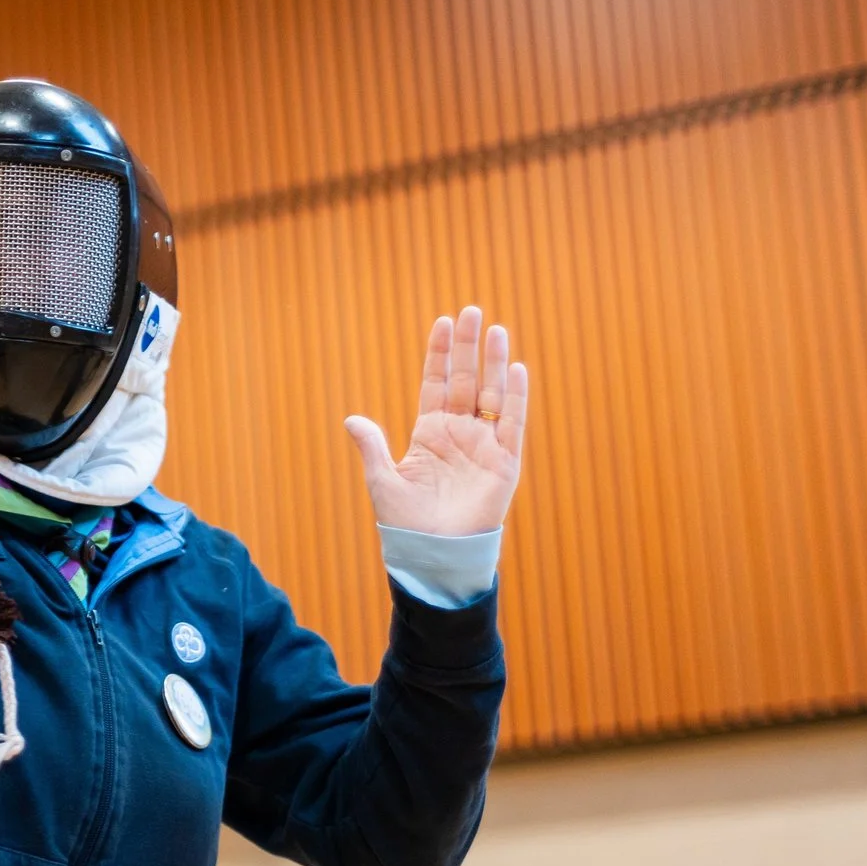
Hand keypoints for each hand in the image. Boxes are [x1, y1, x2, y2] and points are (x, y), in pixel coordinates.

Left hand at [345, 306, 527, 535]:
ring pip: (492, 395)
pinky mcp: (504, 463)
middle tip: (471, 311)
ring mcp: (483, 446)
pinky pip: (512, 425)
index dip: (439, 354)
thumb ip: (372, 447)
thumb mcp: (383, 480)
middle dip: (467, 347)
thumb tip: (351, 418)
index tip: (442, 322)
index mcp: (429, 433)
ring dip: (494, 363)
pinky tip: (515, 369)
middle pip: (466, 380)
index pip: (435, 383)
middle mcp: (459, 434)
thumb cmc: (406, 524)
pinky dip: (515, 398)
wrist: (435, 554)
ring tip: (495, 330)